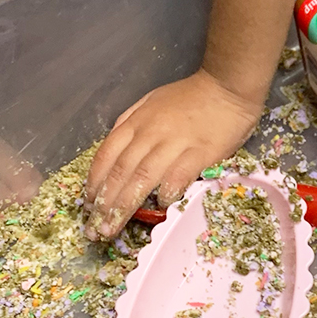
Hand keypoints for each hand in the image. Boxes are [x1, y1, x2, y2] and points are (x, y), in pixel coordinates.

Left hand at [85, 70, 262, 238]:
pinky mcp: (200, 152)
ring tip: (113, 229)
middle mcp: (150, 134)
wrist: (228, 87)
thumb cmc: (191, 96)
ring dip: (124, 206)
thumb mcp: (151, 101)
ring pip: (141, 179)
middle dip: (104, 204)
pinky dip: (165, 194)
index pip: (106, 156)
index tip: (88, 206)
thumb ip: (131, 123)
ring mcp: (174, 143)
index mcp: (136, 122)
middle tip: (95, 230)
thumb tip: (115, 150)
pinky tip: (159, 209)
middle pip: (120, 173)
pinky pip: (177, 177)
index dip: (94, 183)